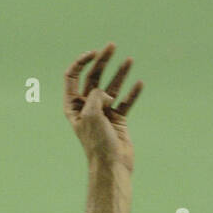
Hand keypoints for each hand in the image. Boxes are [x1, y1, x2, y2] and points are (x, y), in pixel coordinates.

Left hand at [64, 43, 142, 172]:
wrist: (112, 166)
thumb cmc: (97, 142)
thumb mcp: (92, 114)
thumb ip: (96, 95)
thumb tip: (106, 92)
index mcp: (73, 106)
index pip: (73, 76)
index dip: (81, 62)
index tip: (94, 54)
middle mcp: (87, 107)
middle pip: (94, 77)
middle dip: (102, 61)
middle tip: (112, 46)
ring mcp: (103, 112)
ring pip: (112, 87)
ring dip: (120, 73)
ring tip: (129, 60)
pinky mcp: (118, 120)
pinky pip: (126, 101)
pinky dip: (132, 93)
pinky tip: (139, 84)